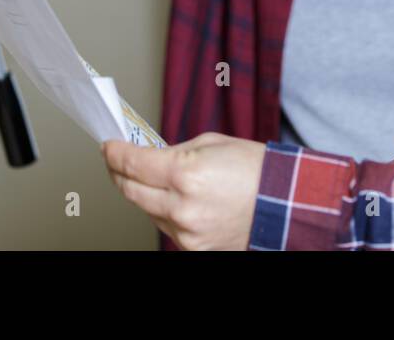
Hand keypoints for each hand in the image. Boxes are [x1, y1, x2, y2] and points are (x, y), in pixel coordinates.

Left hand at [102, 132, 264, 250]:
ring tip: (153, 179)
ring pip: (146, 211)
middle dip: (119, 173)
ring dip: (144, 194)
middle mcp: (181, 206)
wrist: (285, 202)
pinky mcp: (194, 250)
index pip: (131, 163)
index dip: (114, 153)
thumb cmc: (254, 169)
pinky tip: (176, 201)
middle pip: (130, 190)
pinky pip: (167, 228)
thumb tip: (147, 157)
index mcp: (185, 172)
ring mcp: (187, 233)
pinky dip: (165, 213)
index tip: (108, 147)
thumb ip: (173, 151)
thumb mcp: (210, 143)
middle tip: (116, 162)